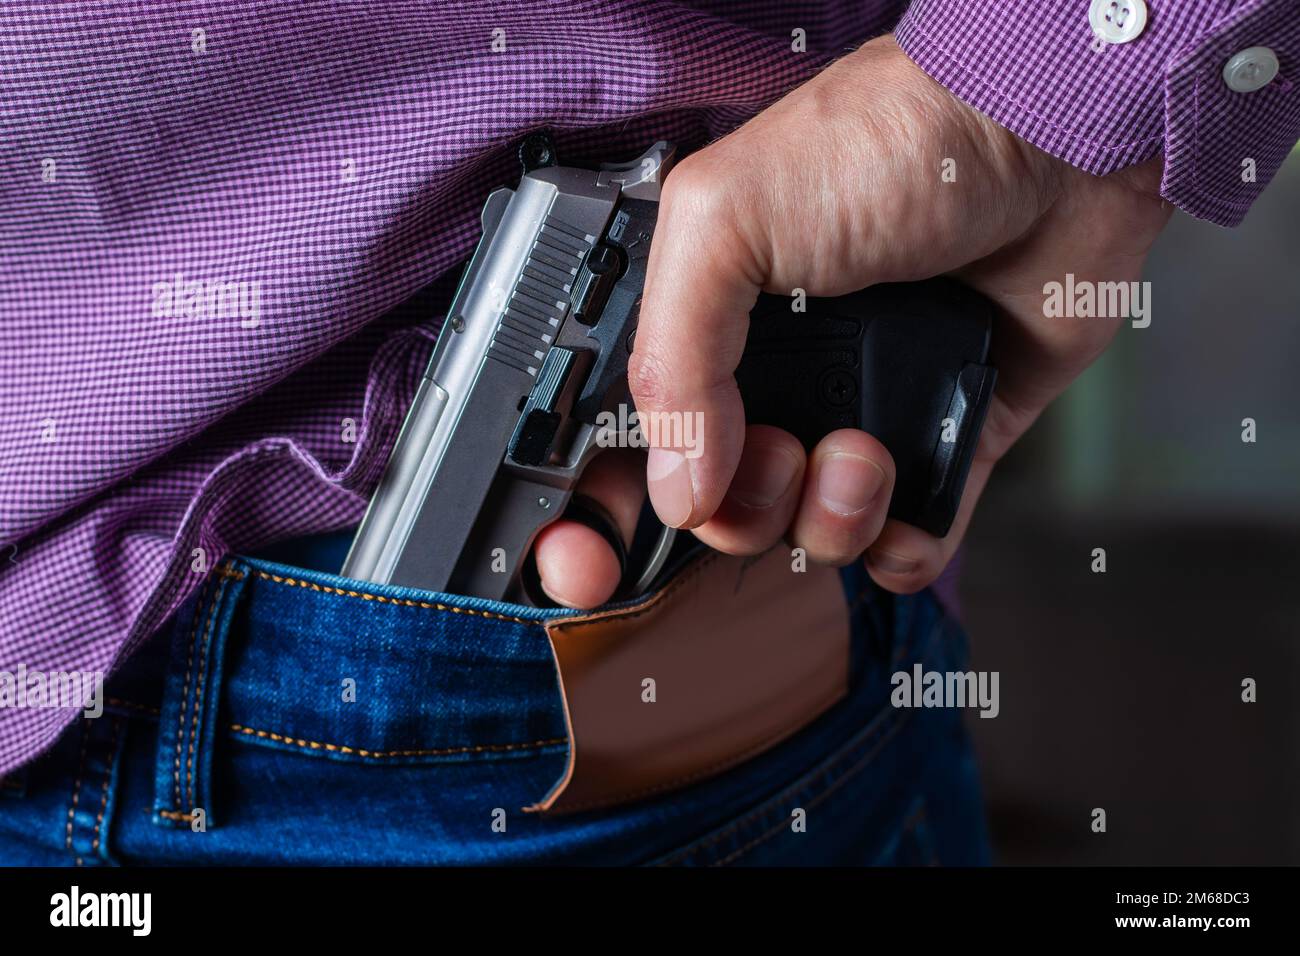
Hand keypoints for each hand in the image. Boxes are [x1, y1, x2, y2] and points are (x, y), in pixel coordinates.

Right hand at [532, 33, 1171, 607]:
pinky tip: (908, 508)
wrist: (1044, 141)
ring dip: (834, 519)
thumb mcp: (727, 221)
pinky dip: (906, 545)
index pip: (637, 443)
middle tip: (784, 448)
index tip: (625, 539)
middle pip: (725, 505)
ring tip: (866, 452)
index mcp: (707, 327)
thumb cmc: (884, 146)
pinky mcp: (947, 434)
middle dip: (750, 504)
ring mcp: (863, 408)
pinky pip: (910, 535)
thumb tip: (677, 489)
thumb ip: (674, 354)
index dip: (621, 505)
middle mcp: (777, 375)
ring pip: (814, 531)